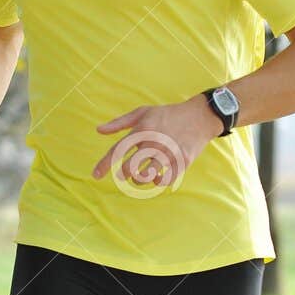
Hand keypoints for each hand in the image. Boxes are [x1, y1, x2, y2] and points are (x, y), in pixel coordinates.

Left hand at [91, 96, 217, 189]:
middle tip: (127, 173)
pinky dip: (157, 182)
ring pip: (145, 177)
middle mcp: (153, 142)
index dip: (103, 165)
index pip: (117, 151)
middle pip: (129, 168)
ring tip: (141, 176)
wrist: (199, 116)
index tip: (95, 176)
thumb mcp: (143, 112)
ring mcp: (168, 153)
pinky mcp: (181, 162)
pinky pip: (164, 181)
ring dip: (139, 180)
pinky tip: (158, 176)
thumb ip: (119, 122)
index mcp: (141, 130)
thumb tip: (99, 130)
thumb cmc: (167, 114)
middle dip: (125, 174)